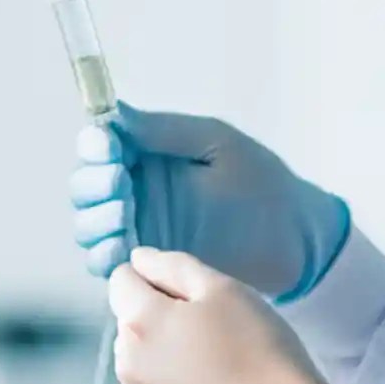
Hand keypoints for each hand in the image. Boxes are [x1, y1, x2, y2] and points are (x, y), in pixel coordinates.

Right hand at [71, 103, 351, 301]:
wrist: (297, 240)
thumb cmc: (262, 184)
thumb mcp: (216, 144)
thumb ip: (166, 132)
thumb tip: (115, 115)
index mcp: (148, 155)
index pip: (100, 147)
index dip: (95, 147)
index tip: (107, 147)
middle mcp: (136, 192)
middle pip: (87, 188)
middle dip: (93, 185)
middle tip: (119, 184)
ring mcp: (141, 230)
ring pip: (92, 227)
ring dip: (96, 222)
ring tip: (121, 216)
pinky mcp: (151, 267)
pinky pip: (112, 264)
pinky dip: (106, 257)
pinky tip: (120, 250)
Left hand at [109, 247, 339, 383]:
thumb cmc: (260, 352)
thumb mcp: (224, 289)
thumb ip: (173, 266)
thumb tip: (139, 260)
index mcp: (139, 321)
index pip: (122, 279)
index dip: (156, 278)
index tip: (194, 297)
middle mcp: (125, 363)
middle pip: (130, 322)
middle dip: (160, 319)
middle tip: (213, 332)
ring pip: (141, 361)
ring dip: (164, 356)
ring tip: (215, 367)